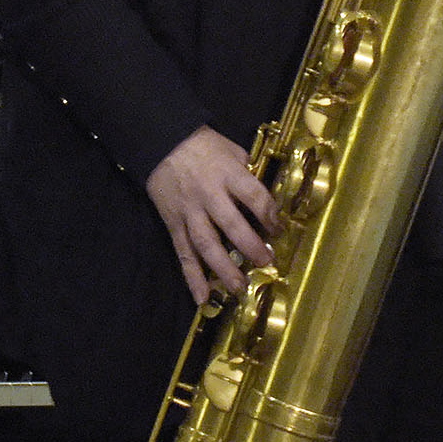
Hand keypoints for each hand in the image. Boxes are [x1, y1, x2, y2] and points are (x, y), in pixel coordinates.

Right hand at [143, 125, 277, 304]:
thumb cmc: (205, 147)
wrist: (162, 143)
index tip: (280, 229)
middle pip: (230, 224)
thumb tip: (270, 199)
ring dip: (222, 268)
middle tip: (267, 263)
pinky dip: (191, 277)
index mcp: (228, 174)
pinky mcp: (172, 224)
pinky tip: (202, 297)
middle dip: (249, 246)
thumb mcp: (234, 151)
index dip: (269, 214)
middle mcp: (208, 195)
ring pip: (205, 244)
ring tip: (238, 288)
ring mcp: (189, 212)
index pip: (254, 196)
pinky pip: (182, 253)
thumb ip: (249, 174)